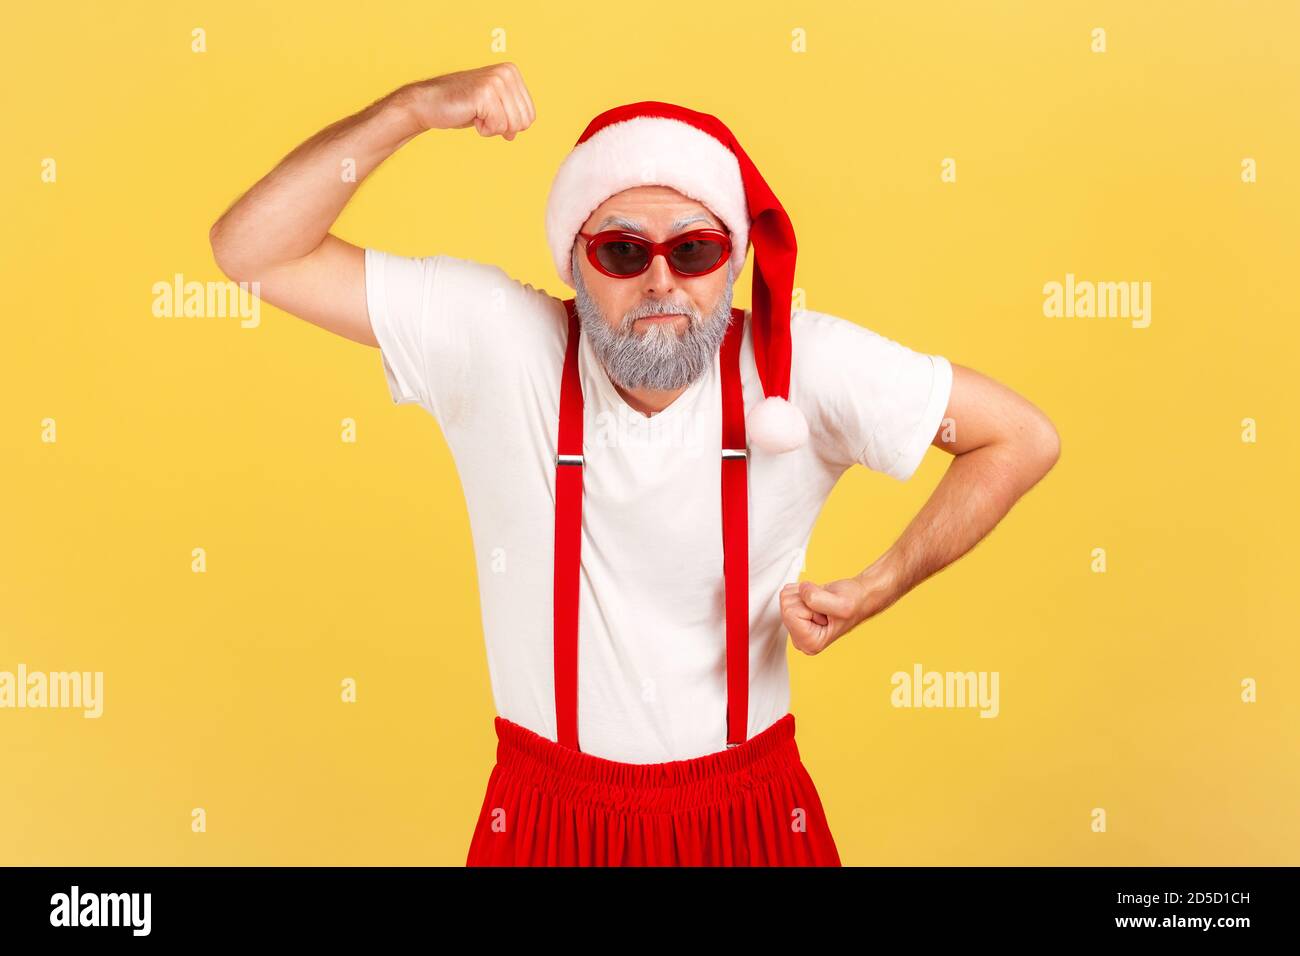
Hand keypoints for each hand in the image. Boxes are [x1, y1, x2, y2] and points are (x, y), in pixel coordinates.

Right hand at [400, 62, 535, 138]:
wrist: (428, 103)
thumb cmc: (459, 106)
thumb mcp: (493, 107)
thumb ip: (510, 114)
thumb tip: (518, 132)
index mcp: (512, 72)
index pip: (529, 115)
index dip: (509, 124)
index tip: (489, 113)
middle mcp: (506, 73)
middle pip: (524, 121)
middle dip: (502, 126)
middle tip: (481, 115)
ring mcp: (496, 81)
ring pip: (512, 125)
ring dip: (492, 128)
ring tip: (475, 114)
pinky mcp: (485, 94)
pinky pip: (498, 127)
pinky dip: (483, 130)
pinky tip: (470, 115)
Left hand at [780, 563, 899, 654]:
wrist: (860, 596)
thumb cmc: (855, 603)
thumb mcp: (841, 604)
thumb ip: (816, 600)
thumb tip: (801, 590)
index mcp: (810, 643)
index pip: (790, 613)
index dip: (809, 604)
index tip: (825, 611)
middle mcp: (800, 639)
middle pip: (785, 605)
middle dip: (806, 599)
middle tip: (825, 605)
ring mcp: (796, 627)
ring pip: (786, 597)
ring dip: (805, 594)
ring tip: (823, 601)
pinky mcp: (794, 614)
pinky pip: (788, 591)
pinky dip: (803, 589)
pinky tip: (817, 598)